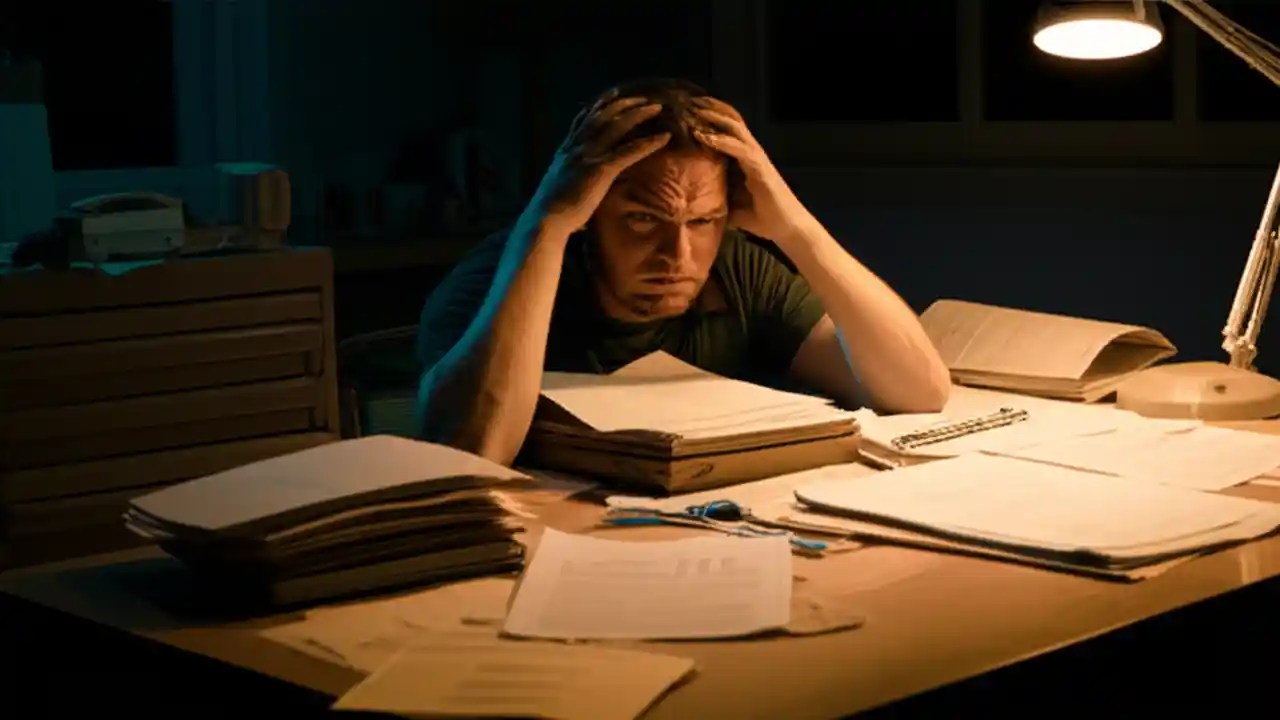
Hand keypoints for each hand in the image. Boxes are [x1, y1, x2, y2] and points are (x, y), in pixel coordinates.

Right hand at [522, 96, 670, 237]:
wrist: (545, 220)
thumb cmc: (550, 212)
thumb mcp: (559, 186)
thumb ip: (569, 177)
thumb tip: (576, 183)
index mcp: (565, 151)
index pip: (582, 121)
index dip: (598, 106)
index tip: (612, 96)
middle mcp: (576, 148)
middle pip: (601, 116)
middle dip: (622, 104)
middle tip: (641, 98)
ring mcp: (588, 156)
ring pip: (616, 126)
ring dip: (638, 114)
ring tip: (655, 107)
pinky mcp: (600, 170)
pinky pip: (629, 151)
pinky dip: (648, 143)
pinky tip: (664, 137)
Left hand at [689, 97, 817, 246]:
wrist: (787, 228)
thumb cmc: (763, 218)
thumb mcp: (732, 208)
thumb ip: (718, 200)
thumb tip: (694, 206)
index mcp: (746, 159)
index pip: (728, 130)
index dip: (711, 117)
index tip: (690, 109)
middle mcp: (752, 153)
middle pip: (732, 121)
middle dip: (711, 109)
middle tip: (690, 100)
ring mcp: (757, 158)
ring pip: (735, 128)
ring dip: (714, 118)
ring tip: (695, 109)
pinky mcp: (760, 168)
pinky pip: (739, 149)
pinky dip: (721, 141)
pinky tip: (704, 136)